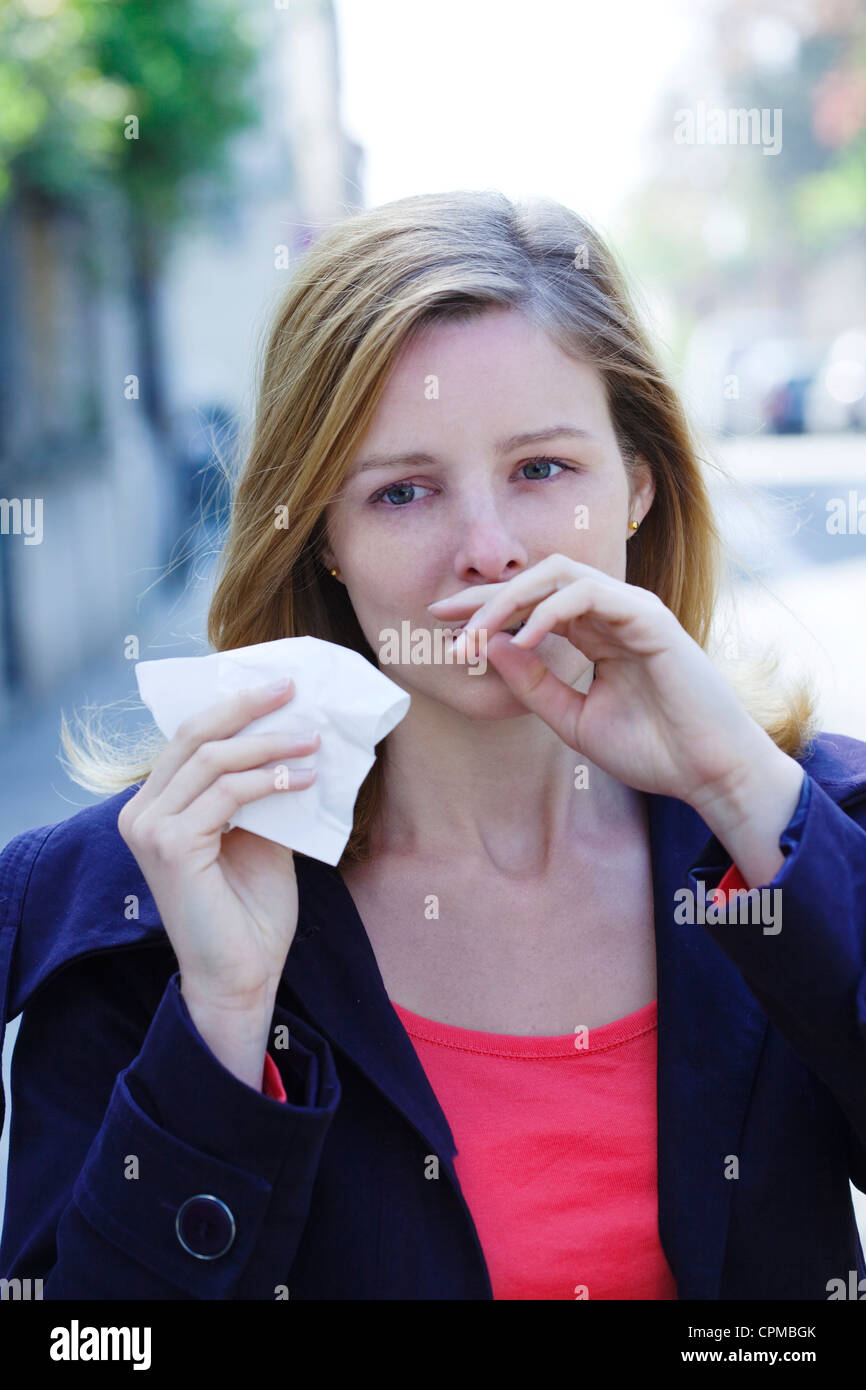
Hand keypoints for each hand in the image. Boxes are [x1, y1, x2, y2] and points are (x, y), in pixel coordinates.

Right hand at [118, 678, 319, 1010]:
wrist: (243, 976)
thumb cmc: (251, 912)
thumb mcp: (260, 835)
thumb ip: (260, 790)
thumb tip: (294, 736)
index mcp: (156, 804)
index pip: (189, 738)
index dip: (231, 706)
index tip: (278, 686)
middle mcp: (141, 811)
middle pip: (194, 735)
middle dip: (246, 705)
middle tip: (293, 688)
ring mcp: (150, 827)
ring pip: (213, 759)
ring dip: (270, 744)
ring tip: (314, 741)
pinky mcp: (170, 845)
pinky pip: (225, 792)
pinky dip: (268, 779)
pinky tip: (302, 780)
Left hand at [428, 552, 784, 813]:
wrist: (707, 774)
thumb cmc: (652, 750)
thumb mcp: (572, 719)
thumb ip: (533, 683)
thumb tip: (490, 646)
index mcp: (595, 633)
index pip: (532, 603)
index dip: (484, 608)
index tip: (439, 623)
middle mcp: (611, 613)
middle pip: (537, 579)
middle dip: (485, 596)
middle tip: (441, 618)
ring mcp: (631, 610)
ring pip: (558, 575)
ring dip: (509, 600)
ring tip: (475, 633)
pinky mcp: (649, 617)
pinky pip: (589, 596)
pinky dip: (550, 610)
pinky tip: (522, 638)